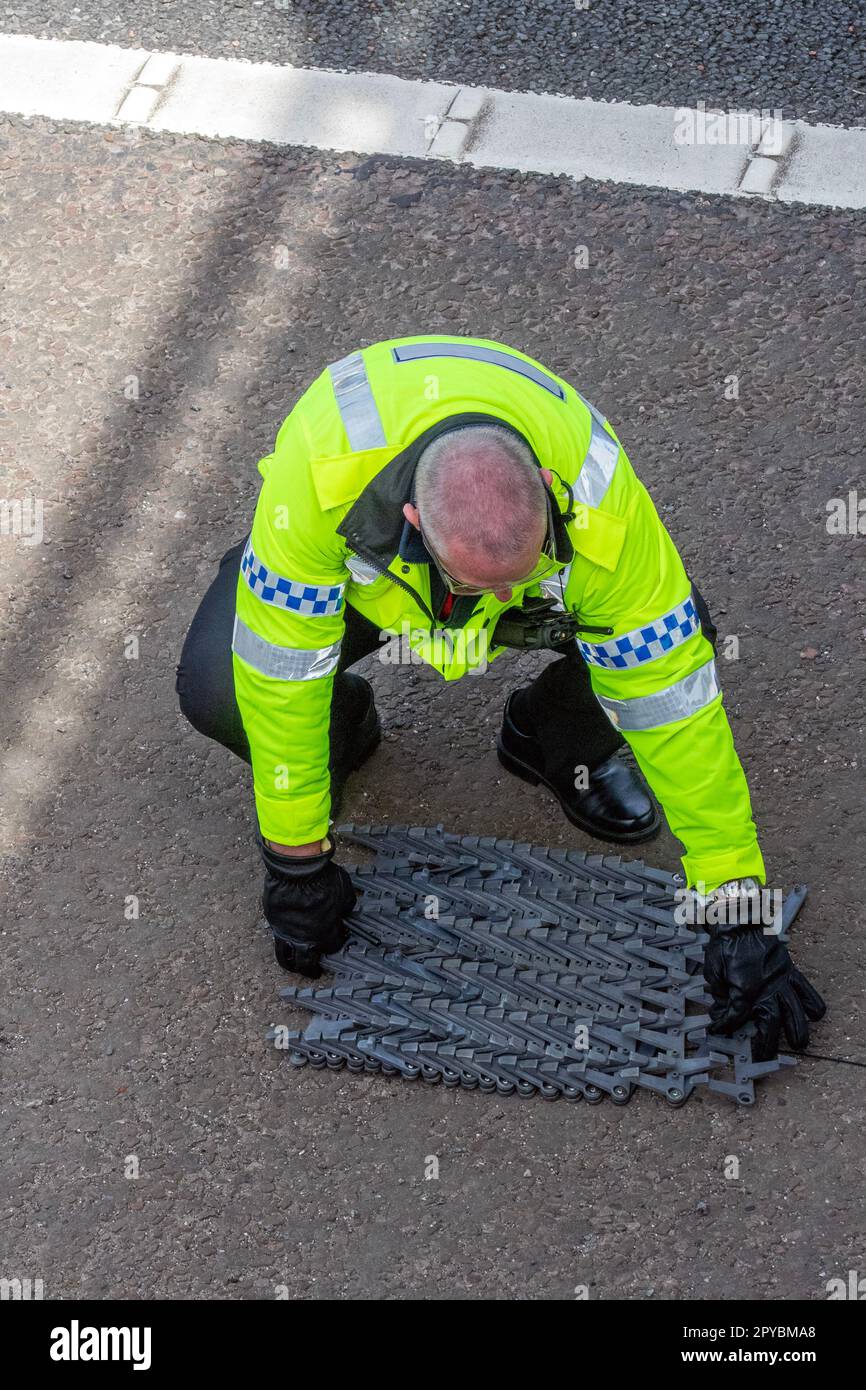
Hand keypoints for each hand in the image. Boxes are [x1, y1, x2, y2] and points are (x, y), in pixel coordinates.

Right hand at [261, 837, 355, 976]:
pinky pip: (276, 939)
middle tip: (315, 972)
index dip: (337, 943)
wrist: (296, 869)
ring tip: (294, 967)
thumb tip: (345, 910)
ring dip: (292, 965)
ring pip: (286, 958)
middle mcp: (304, 939)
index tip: (338, 938)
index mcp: (325, 934)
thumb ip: (345, 906)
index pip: (333, 947)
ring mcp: (287, 932)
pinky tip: (283, 945)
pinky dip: (281, 945)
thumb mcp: (344, 892)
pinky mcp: (274, 923)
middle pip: (307, 963)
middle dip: (311, 970)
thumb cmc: (322, 879)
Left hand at [703, 912, 825, 1061]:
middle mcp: (766, 989)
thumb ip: (719, 993)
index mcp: (744, 990)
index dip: (724, 1026)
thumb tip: (721, 1009)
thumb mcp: (713, 970)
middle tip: (762, 1056)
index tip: (717, 1030)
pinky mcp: (790, 971)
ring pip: (794, 1012)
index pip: (735, 1017)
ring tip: (798, 1045)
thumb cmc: (725, 943)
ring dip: (797, 1031)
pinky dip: (812, 1003)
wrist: (740, 919)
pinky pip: (806, 990)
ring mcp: (781, 981)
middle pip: (770, 1024)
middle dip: (765, 1044)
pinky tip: (813, 1015)